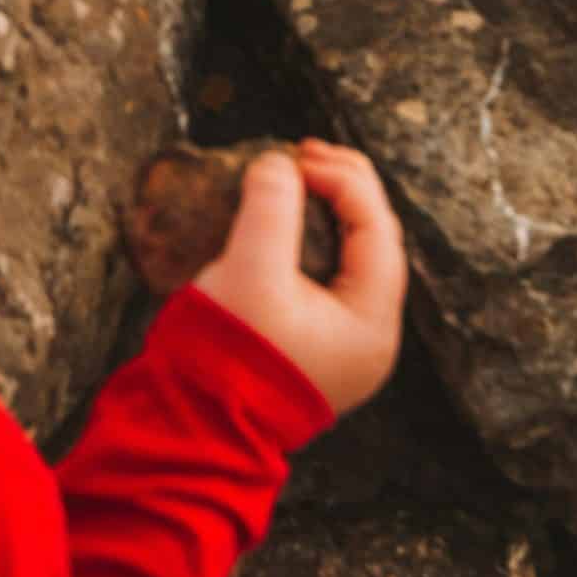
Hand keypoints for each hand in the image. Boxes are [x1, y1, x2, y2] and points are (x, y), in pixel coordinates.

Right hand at [194, 140, 405, 416]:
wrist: (198, 425)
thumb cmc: (229, 354)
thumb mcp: (250, 269)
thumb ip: (271, 207)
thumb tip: (278, 164)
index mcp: (371, 324)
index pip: (377, 229)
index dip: (344, 180)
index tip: (298, 154)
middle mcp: (370, 337)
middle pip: (373, 240)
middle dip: (342, 187)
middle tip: (303, 151)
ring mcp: (343, 342)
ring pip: (354, 255)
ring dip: (329, 208)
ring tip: (296, 173)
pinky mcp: (315, 342)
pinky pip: (331, 274)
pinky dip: (315, 236)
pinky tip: (287, 215)